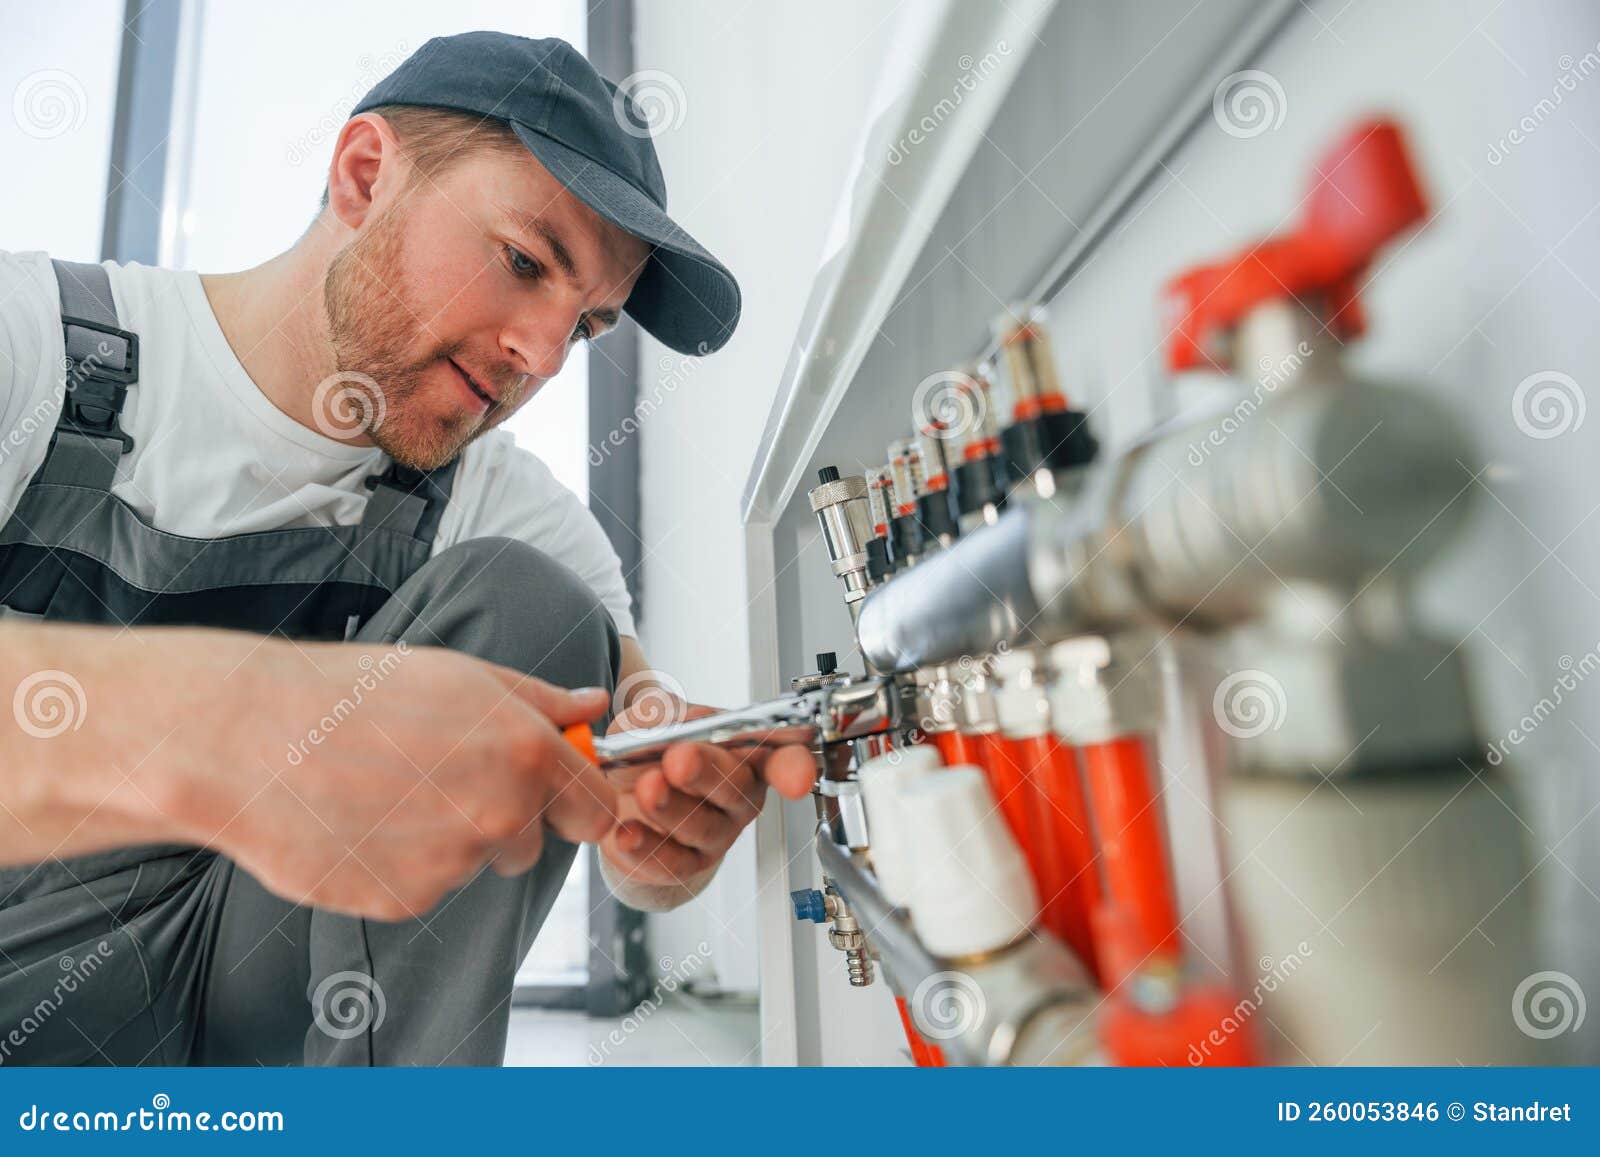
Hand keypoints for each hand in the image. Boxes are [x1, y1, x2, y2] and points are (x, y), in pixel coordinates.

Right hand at [4, 624, 618, 920]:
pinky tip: (359, 820)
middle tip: (437, 774)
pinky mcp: (404, 901)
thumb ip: (539, 700)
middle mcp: (500, 816)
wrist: (247, 740)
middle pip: (533, 843)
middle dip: (503, 817)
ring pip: (473, 862)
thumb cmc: (351, 695)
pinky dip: (400, 863)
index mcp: (526, 755)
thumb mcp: (460, 675)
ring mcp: (453, 865)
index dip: (577, 801)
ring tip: (385, 790)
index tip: (555, 793)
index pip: (596, 811)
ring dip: (447, 838)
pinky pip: (424, 887)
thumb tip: (594, 707)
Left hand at [597, 701, 816, 891]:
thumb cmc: (653, 749)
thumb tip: (678, 718)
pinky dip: (647, 849)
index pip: (781, 759)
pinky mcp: (687, 864)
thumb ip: (665, 714)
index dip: (794, 769)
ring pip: (701, 826)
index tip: (797, 778)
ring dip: (670, 808)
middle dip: (706, 772)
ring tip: (645, 789)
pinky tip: (628, 834)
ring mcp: (717, 833)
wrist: (620, 793)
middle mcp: (739, 795)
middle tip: (679, 759)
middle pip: (734, 788)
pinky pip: (671, 863)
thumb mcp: (654, 718)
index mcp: (745, 753)